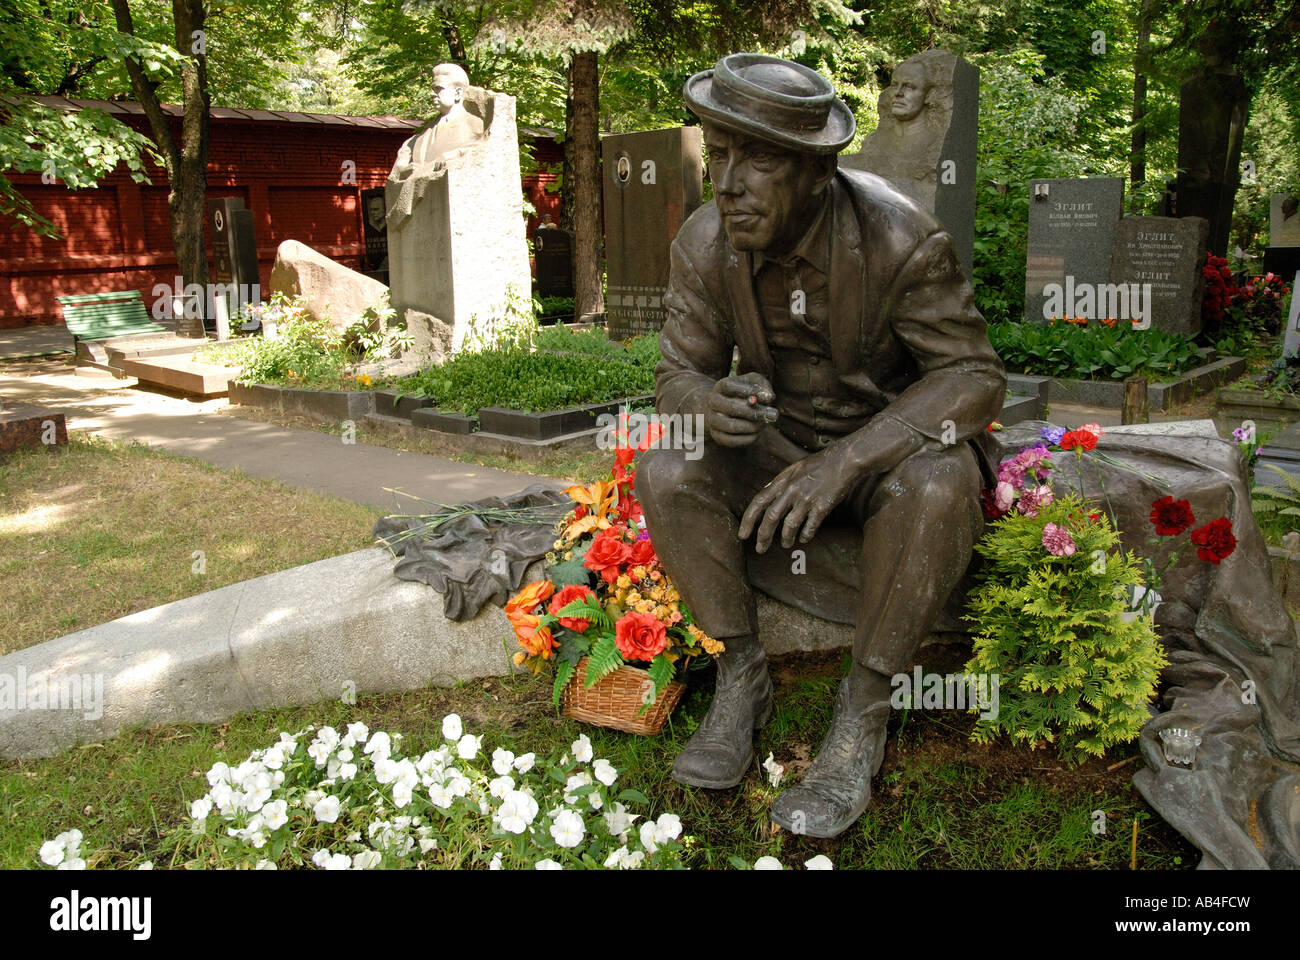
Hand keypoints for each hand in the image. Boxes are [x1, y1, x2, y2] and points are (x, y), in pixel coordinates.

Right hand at [707, 372, 777, 446]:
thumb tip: (769, 398)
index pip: (728, 386)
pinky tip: (758, 432)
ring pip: (732, 426)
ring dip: (753, 426)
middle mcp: (713, 402)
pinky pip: (732, 441)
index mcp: (720, 387)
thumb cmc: (746, 393)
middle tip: (774, 414)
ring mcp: (713, 420)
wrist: (726, 408)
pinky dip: (748, 438)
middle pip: (731, 408)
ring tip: (765, 423)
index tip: (764, 395)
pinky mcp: (717, 436)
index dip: (746, 390)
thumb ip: (763, 387)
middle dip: (755, 412)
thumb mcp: (755, 383)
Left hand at [738, 447, 860, 552]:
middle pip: (771, 518)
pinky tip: (804, 539)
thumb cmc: (818, 465)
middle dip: (763, 536)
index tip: (742, 534)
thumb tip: (765, 498)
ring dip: (785, 539)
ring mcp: (807, 499)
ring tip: (785, 545)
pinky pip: (810, 527)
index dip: (748, 520)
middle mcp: (791, 490)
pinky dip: (805, 536)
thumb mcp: (793, 469)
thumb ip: (779, 484)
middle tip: (760, 549)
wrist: (844, 460)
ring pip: (789, 526)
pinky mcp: (822, 506)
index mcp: (782, 481)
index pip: (758, 502)